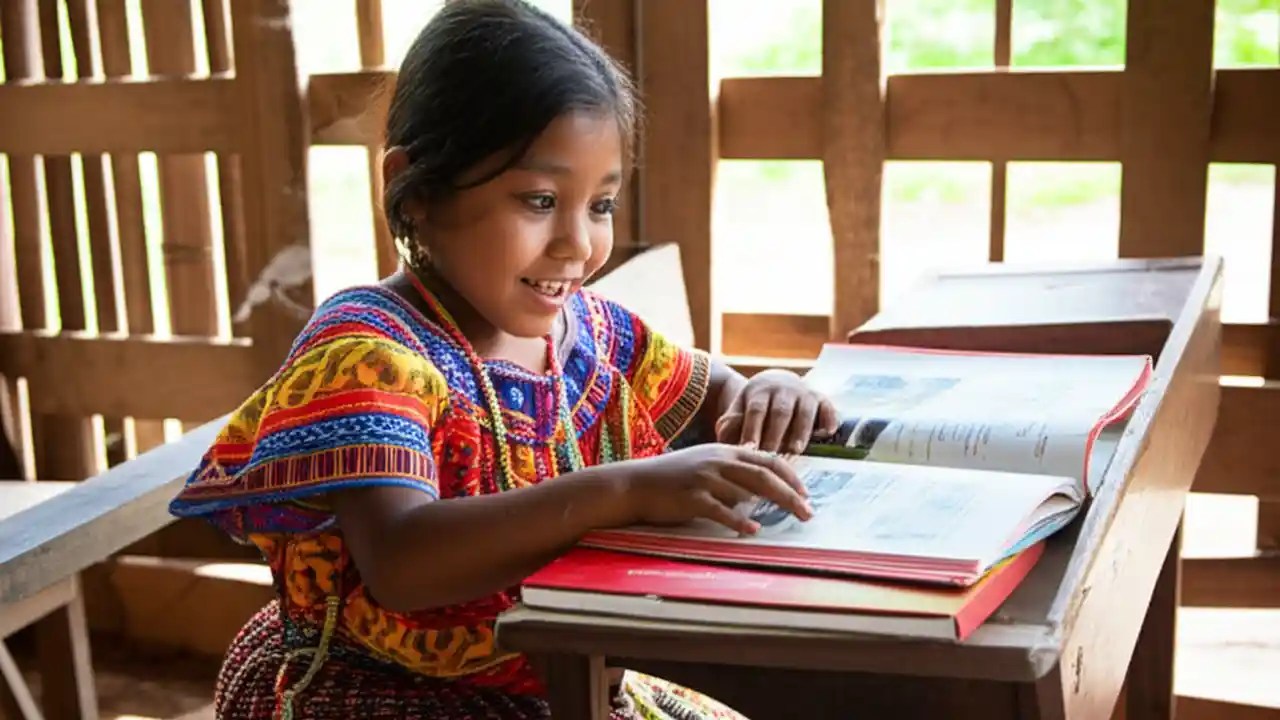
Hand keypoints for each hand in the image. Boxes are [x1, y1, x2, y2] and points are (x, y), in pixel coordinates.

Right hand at [614, 444, 813, 534]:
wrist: (635, 484)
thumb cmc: (671, 478)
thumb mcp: (704, 465)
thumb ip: (730, 471)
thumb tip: (757, 487)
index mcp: (724, 451)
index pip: (767, 459)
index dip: (790, 476)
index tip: (806, 493)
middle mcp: (718, 461)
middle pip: (765, 474)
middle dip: (792, 493)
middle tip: (809, 511)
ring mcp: (705, 478)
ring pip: (749, 490)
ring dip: (776, 504)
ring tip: (794, 518)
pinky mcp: (692, 497)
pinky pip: (721, 509)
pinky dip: (739, 520)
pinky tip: (753, 529)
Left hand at [715, 369, 838, 453]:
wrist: (776, 381)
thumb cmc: (754, 406)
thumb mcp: (739, 409)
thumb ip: (731, 425)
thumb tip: (726, 444)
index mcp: (760, 391)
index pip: (756, 410)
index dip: (753, 429)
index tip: (748, 450)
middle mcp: (783, 389)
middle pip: (780, 412)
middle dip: (776, 435)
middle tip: (771, 458)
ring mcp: (804, 394)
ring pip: (804, 411)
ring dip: (801, 430)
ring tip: (796, 450)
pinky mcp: (822, 400)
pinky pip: (828, 408)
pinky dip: (829, 419)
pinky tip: (826, 434)